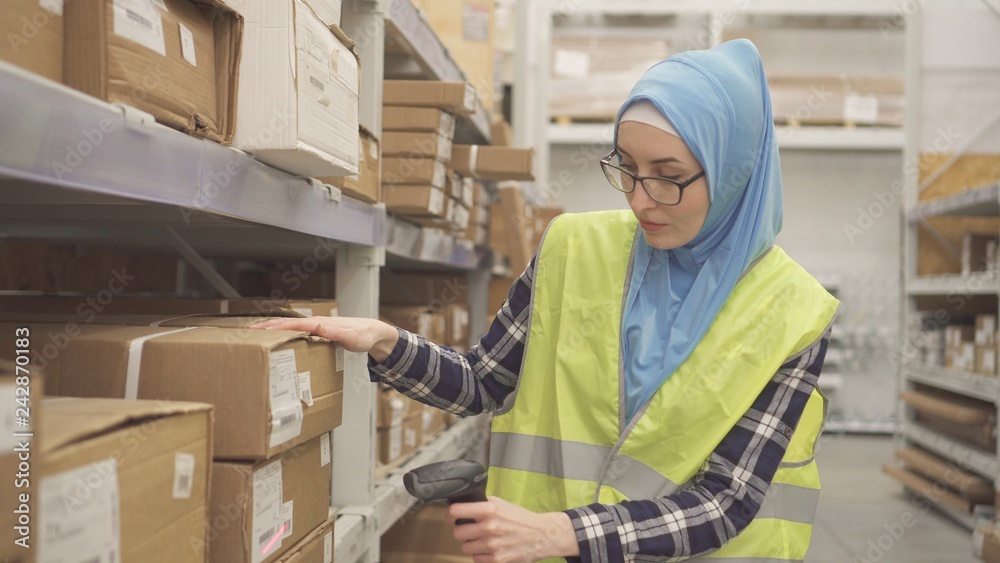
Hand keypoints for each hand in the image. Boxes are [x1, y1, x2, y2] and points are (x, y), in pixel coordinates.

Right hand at [250, 316, 399, 361]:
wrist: (374, 333)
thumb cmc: (363, 336)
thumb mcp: (350, 337)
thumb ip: (334, 333)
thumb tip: (317, 328)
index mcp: (319, 324)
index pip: (292, 325)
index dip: (274, 327)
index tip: (258, 329)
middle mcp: (316, 323)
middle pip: (287, 324)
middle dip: (267, 326)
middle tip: (248, 331)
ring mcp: (317, 327)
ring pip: (291, 327)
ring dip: (274, 329)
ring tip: (257, 333)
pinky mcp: (320, 332)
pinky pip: (298, 331)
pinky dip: (285, 332)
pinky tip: (280, 338)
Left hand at [447, 497, 579, 561]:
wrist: (542, 535)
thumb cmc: (521, 518)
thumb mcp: (502, 503)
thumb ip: (483, 503)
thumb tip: (463, 504)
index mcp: (490, 510)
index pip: (456, 511)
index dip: (450, 514)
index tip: (451, 517)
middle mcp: (489, 527)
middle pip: (457, 533)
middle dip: (463, 531)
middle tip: (471, 530)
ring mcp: (492, 545)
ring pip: (465, 547)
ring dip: (472, 544)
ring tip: (484, 539)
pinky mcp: (497, 560)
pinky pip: (476, 559)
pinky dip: (481, 555)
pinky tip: (491, 548)